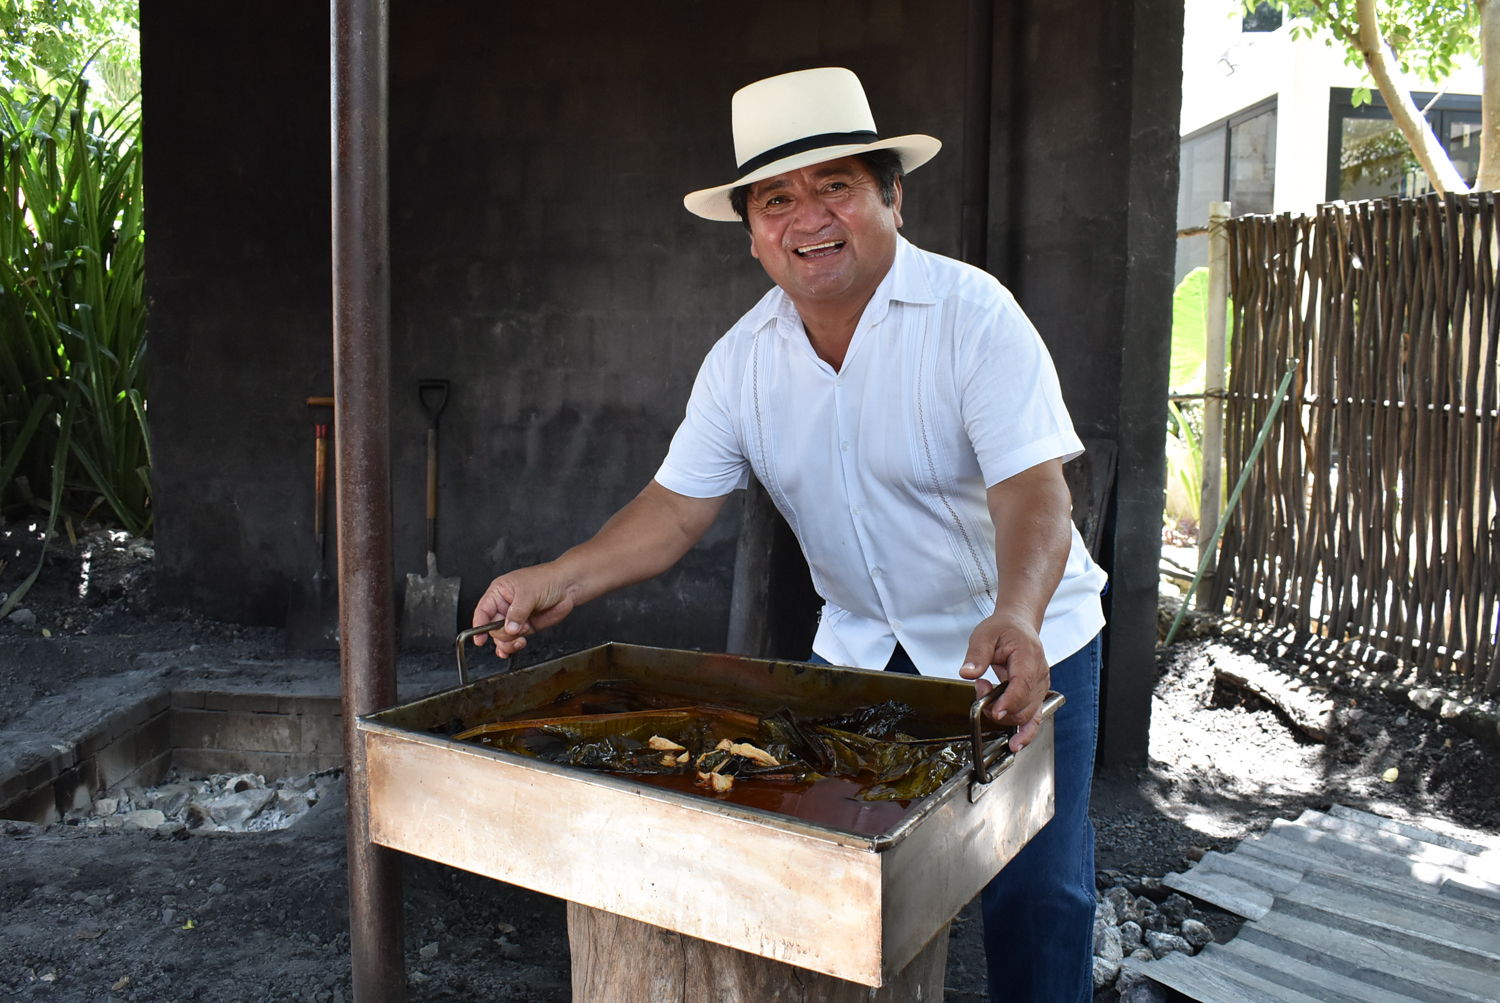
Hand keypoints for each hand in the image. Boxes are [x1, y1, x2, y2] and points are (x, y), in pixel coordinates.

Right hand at [472, 563, 577, 658]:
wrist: (568, 586)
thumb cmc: (547, 579)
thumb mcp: (529, 593)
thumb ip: (518, 612)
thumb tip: (509, 627)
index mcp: (499, 592)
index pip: (483, 611)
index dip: (479, 625)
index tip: (479, 638)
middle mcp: (505, 605)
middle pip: (492, 627)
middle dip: (502, 633)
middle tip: (516, 630)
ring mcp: (515, 617)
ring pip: (502, 636)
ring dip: (508, 642)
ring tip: (521, 639)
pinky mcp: (526, 626)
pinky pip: (514, 639)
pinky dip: (512, 646)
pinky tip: (514, 648)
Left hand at [959, 612, 1050, 750]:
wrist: (1018, 625)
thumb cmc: (1004, 629)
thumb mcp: (984, 635)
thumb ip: (976, 655)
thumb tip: (967, 673)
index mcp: (1028, 656)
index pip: (1023, 684)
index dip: (1009, 701)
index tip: (994, 710)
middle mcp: (1039, 674)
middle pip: (1024, 704)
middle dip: (1000, 708)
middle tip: (980, 690)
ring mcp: (1041, 686)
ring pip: (1028, 714)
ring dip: (1006, 716)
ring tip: (987, 701)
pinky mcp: (1037, 694)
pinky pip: (1035, 717)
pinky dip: (1027, 732)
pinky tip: (1017, 743)